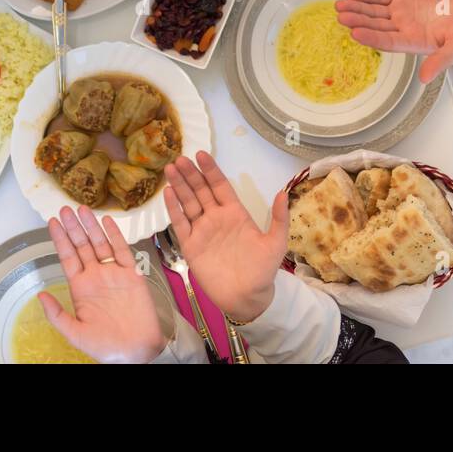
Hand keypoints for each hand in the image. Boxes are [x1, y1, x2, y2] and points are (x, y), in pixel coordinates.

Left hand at [40, 205, 165, 363]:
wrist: (137, 350)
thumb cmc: (106, 346)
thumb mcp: (75, 334)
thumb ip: (57, 315)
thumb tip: (40, 296)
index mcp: (80, 287)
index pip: (67, 257)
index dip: (60, 239)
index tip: (53, 222)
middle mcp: (95, 276)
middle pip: (82, 245)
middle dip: (73, 227)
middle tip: (65, 208)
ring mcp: (113, 273)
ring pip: (100, 243)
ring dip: (91, 226)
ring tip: (82, 209)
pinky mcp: (132, 274)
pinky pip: (122, 250)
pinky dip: (115, 235)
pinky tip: (107, 222)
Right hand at [164, 152, 288, 322]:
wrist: (247, 297)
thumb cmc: (262, 270)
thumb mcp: (276, 242)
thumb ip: (279, 218)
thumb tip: (284, 193)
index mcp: (235, 213)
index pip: (220, 186)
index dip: (211, 170)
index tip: (201, 154)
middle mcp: (216, 218)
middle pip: (201, 190)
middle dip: (191, 174)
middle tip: (180, 158)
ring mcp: (202, 230)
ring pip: (188, 203)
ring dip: (179, 186)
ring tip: (170, 168)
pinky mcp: (191, 246)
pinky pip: (180, 224)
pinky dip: (174, 209)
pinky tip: (168, 193)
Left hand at [336, 0, 452, 82]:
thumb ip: (441, 61)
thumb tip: (425, 79)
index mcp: (414, 43)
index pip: (387, 42)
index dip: (371, 37)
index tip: (355, 33)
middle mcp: (404, 29)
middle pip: (376, 26)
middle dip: (358, 21)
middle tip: (341, 17)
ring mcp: (402, 13)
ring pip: (374, 11)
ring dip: (357, 8)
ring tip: (340, 5)